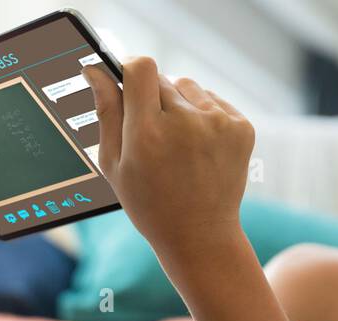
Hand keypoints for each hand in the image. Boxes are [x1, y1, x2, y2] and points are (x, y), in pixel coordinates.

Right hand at [83, 58, 253, 256]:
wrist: (200, 235)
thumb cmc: (149, 203)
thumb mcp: (115, 165)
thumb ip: (107, 113)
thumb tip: (96, 70)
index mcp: (147, 135)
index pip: (140, 68)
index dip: (129, 70)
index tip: (125, 81)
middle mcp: (185, 123)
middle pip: (161, 79)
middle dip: (150, 98)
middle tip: (151, 134)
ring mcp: (218, 124)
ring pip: (188, 87)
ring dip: (178, 105)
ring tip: (177, 144)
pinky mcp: (241, 127)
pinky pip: (212, 101)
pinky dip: (203, 117)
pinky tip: (197, 149)